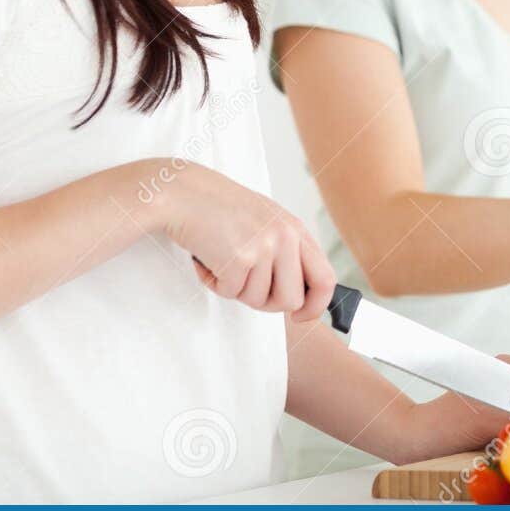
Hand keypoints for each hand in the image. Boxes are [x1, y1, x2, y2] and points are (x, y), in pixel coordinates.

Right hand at [135, 159, 336, 321]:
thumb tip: (299, 298)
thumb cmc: (221, 211)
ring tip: (223, 261)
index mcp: (296, 230)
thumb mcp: (267, 223)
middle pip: (291, 300)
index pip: (326, 279)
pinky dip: (214, 283)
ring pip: (258, 300)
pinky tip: (207, 259)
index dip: (316, 306)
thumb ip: (287, 253)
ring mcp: (265, 246)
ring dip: (236, 289)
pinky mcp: (239, 258)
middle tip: (245, 285)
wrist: (184, 194)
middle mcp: (286, 237)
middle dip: (267, 303)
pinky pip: (231, 293)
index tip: (300, 317)